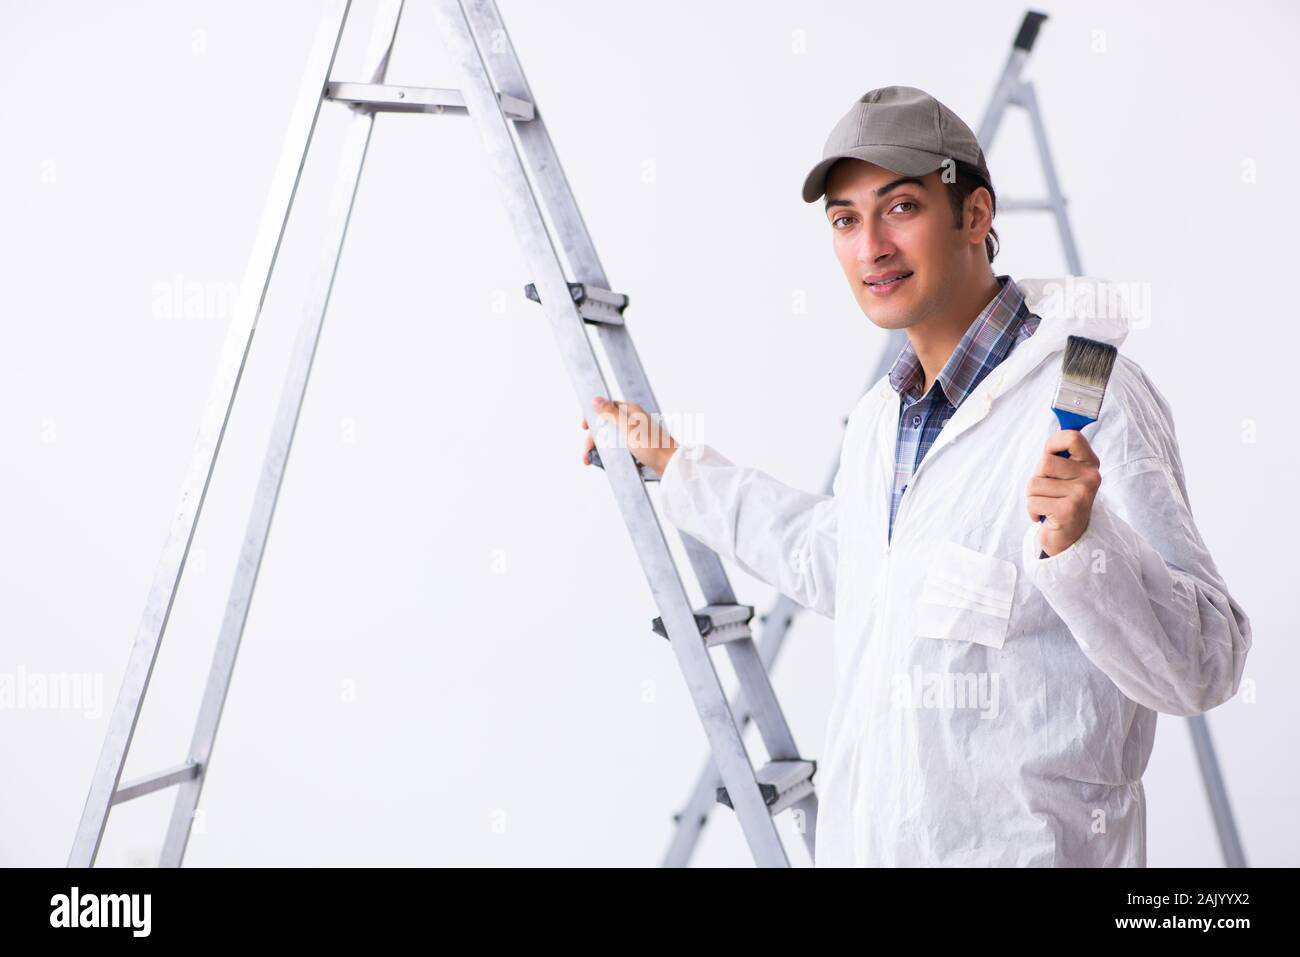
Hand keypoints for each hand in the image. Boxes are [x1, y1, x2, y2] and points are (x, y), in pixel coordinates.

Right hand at [581, 396, 678, 475]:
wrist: (670, 464)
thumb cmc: (652, 445)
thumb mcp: (627, 427)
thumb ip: (611, 413)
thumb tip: (596, 399)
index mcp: (631, 411)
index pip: (606, 408)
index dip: (593, 417)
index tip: (584, 427)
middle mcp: (633, 420)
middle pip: (606, 425)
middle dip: (594, 439)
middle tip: (587, 453)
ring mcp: (636, 433)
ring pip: (612, 437)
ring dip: (600, 448)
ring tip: (593, 461)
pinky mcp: (638, 446)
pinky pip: (620, 447)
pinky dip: (611, 454)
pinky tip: (607, 462)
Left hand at [1025, 430, 1101, 556]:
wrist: (1070, 537)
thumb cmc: (1061, 499)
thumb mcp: (1064, 473)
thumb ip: (1060, 452)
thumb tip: (1065, 414)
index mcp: (1090, 463)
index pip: (1071, 437)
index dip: (1053, 443)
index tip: (1050, 453)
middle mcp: (1091, 477)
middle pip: (1045, 462)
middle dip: (1038, 477)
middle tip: (1049, 491)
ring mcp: (1082, 494)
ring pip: (1034, 483)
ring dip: (1033, 496)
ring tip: (1048, 504)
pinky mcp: (1069, 510)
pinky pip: (1033, 501)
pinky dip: (1032, 511)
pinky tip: (1046, 516)